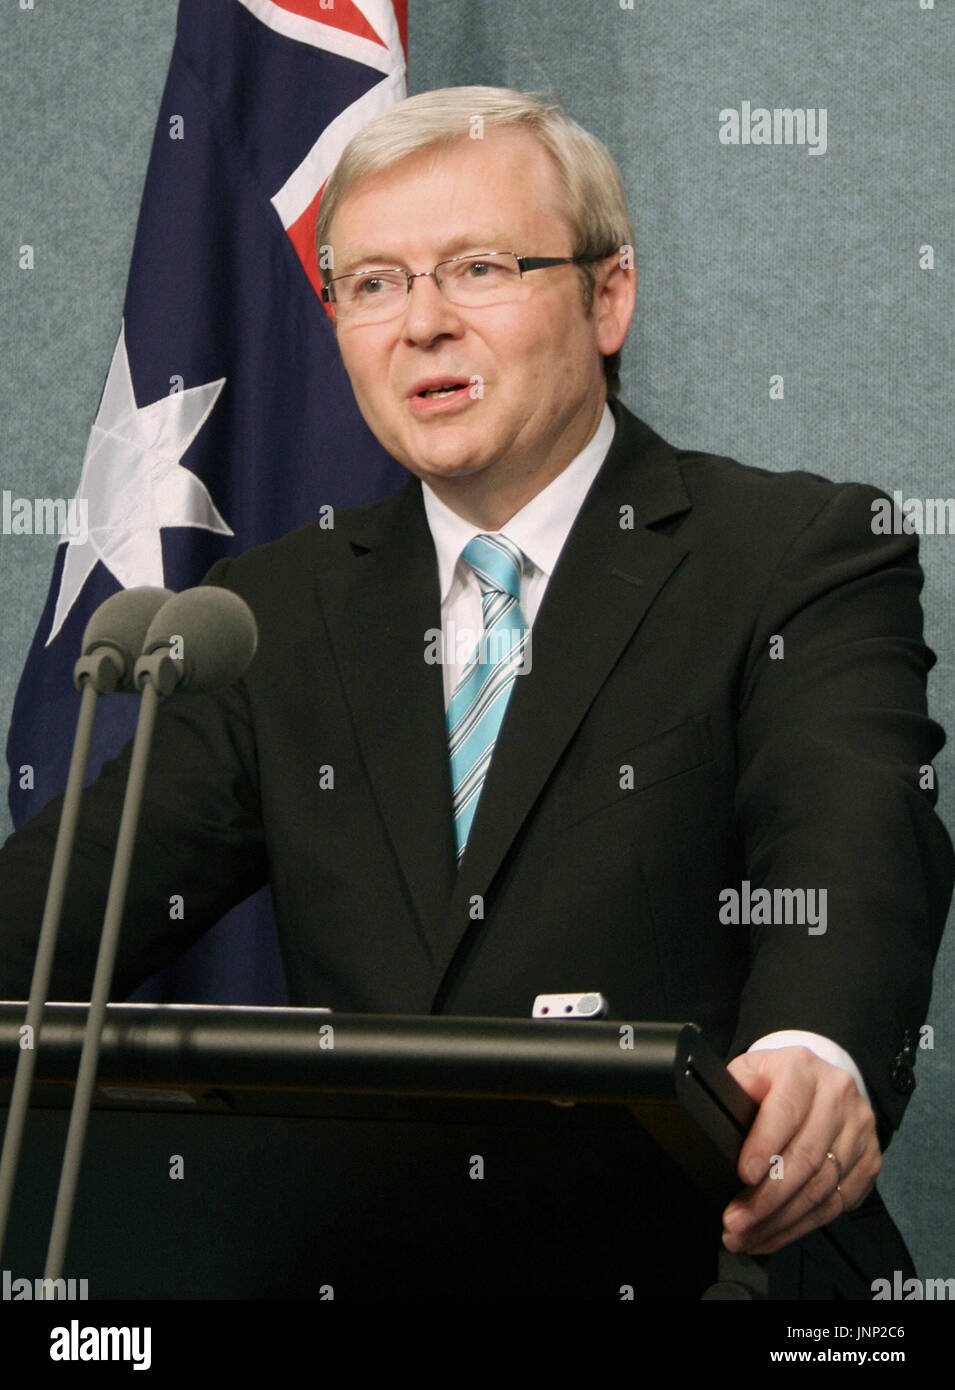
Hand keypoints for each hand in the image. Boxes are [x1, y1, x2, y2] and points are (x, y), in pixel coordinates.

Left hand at [721, 1046, 881, 1255]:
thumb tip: (740, 1091)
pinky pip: (836, 1205)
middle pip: (806, 1158)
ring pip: (821, 1188)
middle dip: (766, 1198)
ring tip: (746, 1236)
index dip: (765, 1145)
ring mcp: (859, 1131)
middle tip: (735, 1222)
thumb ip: (742, 1081)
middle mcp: (838, 1097)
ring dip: (780, 1220)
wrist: (821, 1083)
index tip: (744, 1175)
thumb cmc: (777, 1082)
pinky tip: (773, 1234)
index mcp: (803, 1069)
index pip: (786, 1110)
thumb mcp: (753, 1070)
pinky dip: (801, 1226)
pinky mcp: (870, 1161)